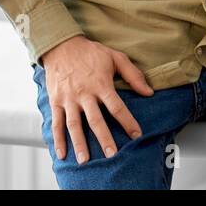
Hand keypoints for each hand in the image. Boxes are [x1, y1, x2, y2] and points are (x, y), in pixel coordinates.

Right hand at [39, 35, 154, 163]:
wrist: (62, 45)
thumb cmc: (91, 52)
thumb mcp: (115, 57)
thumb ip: (133, 75)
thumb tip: (149, 92)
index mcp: (101, 84)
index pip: (116, 106)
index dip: (127, 121)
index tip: (136, 135)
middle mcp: (84, 94)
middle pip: (95, 120)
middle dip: (104, 138)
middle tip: (112, 155)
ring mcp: (69, 99)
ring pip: (74, 124)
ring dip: (79, 143)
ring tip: (84, 160)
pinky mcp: (56, 101)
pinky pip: (56, 122)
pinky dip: (58, 139)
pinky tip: (62, 153)